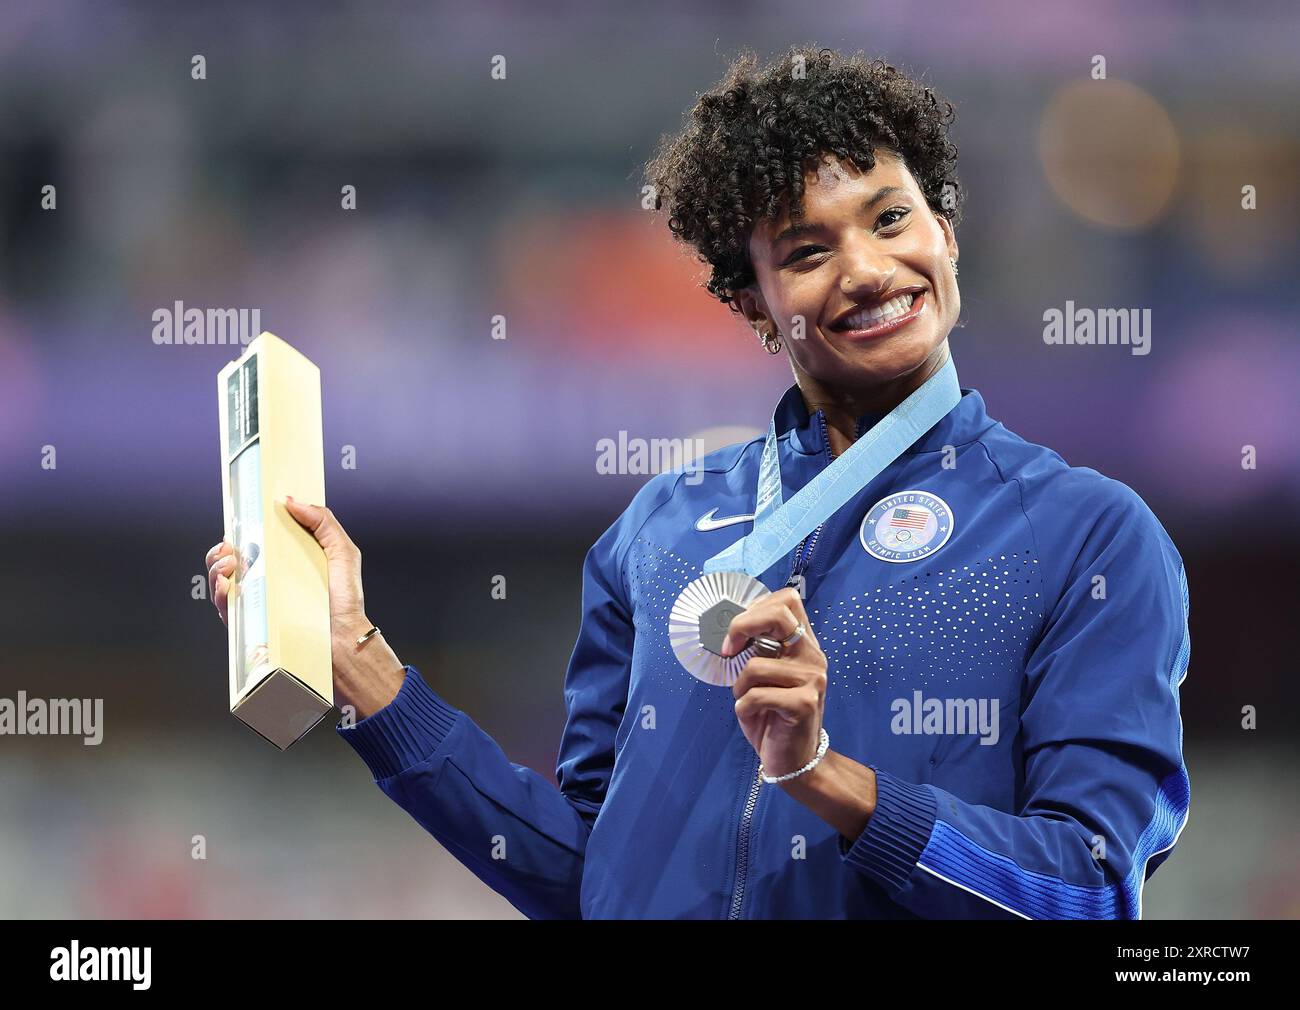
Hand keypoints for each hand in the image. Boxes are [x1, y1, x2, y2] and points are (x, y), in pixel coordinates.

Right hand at [204, 499, 404, 716]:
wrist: (343, 636)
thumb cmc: (345, 598)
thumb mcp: (341, 551)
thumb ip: (322, 521)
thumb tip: (290, 500)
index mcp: (284, 561)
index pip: (255, 541)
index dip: (242, 530)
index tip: (240, 520)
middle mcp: (266, 580)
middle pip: (230, 559)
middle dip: (222, 548)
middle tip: (230, 544)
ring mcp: (257, 601)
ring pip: (221, 580)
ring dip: (216, 566)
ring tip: (229, 562)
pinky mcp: (251, 622)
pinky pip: (224, 606)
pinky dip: (218, 591)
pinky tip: (226, 583)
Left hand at [723, 587, 827, 778]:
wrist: (795, 760)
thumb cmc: (772, 716)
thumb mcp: (764, 677)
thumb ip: (757, 650)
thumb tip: (727, 628)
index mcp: (804, 644)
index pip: (787, 600)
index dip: (755, 609)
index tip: (737, 633)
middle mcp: (812, 656)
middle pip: (778, 614)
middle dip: (741, 627)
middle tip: (728, 651)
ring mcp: (812, 679)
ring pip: (756, 665)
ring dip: (739, 686)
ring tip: (748, 700)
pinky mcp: (805, 704)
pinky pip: (756, 695)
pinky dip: (743, 707)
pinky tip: (754, 715)